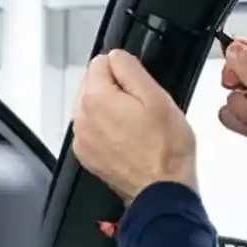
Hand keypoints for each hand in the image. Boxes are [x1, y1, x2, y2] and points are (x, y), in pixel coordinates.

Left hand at [72, 50, 197, 203]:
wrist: (161, 190)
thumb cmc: (166, 149)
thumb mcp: (157, 96)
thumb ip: (130, 68)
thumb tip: (115, 56)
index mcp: (95, 98)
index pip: (102, 62)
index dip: (125, 71)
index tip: (140, 88)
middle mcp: (81, 118)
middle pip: (93, 84)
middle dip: (115, 89)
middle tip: (141, 109)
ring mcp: (82, 139)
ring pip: (92, 106)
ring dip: (110, 109)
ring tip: (136, 126)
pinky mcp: (87, 155)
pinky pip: (93, 129)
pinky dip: (106, 129)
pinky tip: (128, 140)